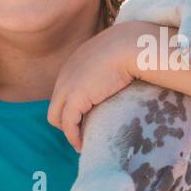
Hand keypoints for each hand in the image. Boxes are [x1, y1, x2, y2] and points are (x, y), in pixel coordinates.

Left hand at [48, 23, 137, 151]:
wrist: (132, 45)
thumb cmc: (134, 48)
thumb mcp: (119, 53)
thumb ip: (113, 62)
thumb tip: (127, 72)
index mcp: (76, 60)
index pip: (66, 88)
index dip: (75, 105)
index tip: (87, 117)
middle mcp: (66, 73)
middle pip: (57, 103)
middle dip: (67, 120)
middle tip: (82, 133)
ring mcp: (67, 86)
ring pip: (56, 116)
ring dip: (68, 132)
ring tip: (82, 143)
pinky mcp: (74, 99)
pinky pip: (68, 125)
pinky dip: (73, 137)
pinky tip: (82, 145)